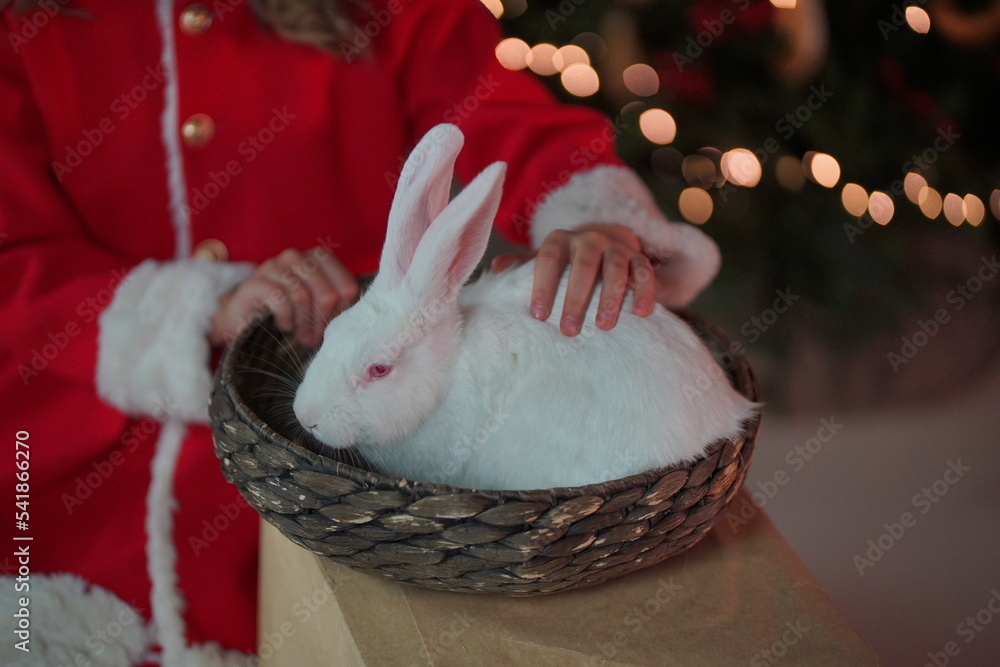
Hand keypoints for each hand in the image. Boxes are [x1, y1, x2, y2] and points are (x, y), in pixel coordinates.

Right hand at [209, 247, 358, 347]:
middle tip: (313, 339)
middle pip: (327, 293)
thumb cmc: (285, 311)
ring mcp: (275, 265)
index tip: (332, 327)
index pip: (346, 285)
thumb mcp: (315, 306)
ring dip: (304, 324)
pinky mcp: (257, 281)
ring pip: (303, 297)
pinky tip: (284, 326)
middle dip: (322, 321)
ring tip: (301, 336)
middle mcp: (297, 256)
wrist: (241, 315)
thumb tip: (355, 321)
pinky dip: (286, 319)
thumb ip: (335, 305)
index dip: (342, 311)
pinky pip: (282, 301)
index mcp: (318, 258)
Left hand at [490, 223, 655, 336]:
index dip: (542, 286)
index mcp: (560, 241)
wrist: (606, 240)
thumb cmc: (568, 260)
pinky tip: (642, 313)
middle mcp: (589, 239)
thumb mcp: (544, 259)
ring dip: (611, 298)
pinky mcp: (638, 258)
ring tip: (604, 327)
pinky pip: (644, 272)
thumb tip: (494, 267)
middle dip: (576, 299)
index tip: (537, 316)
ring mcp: (616, 248)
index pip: (548, 260)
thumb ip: (523, 265)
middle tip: (569, 330)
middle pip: (584, 266)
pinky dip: (645, 291)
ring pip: (615, 269)